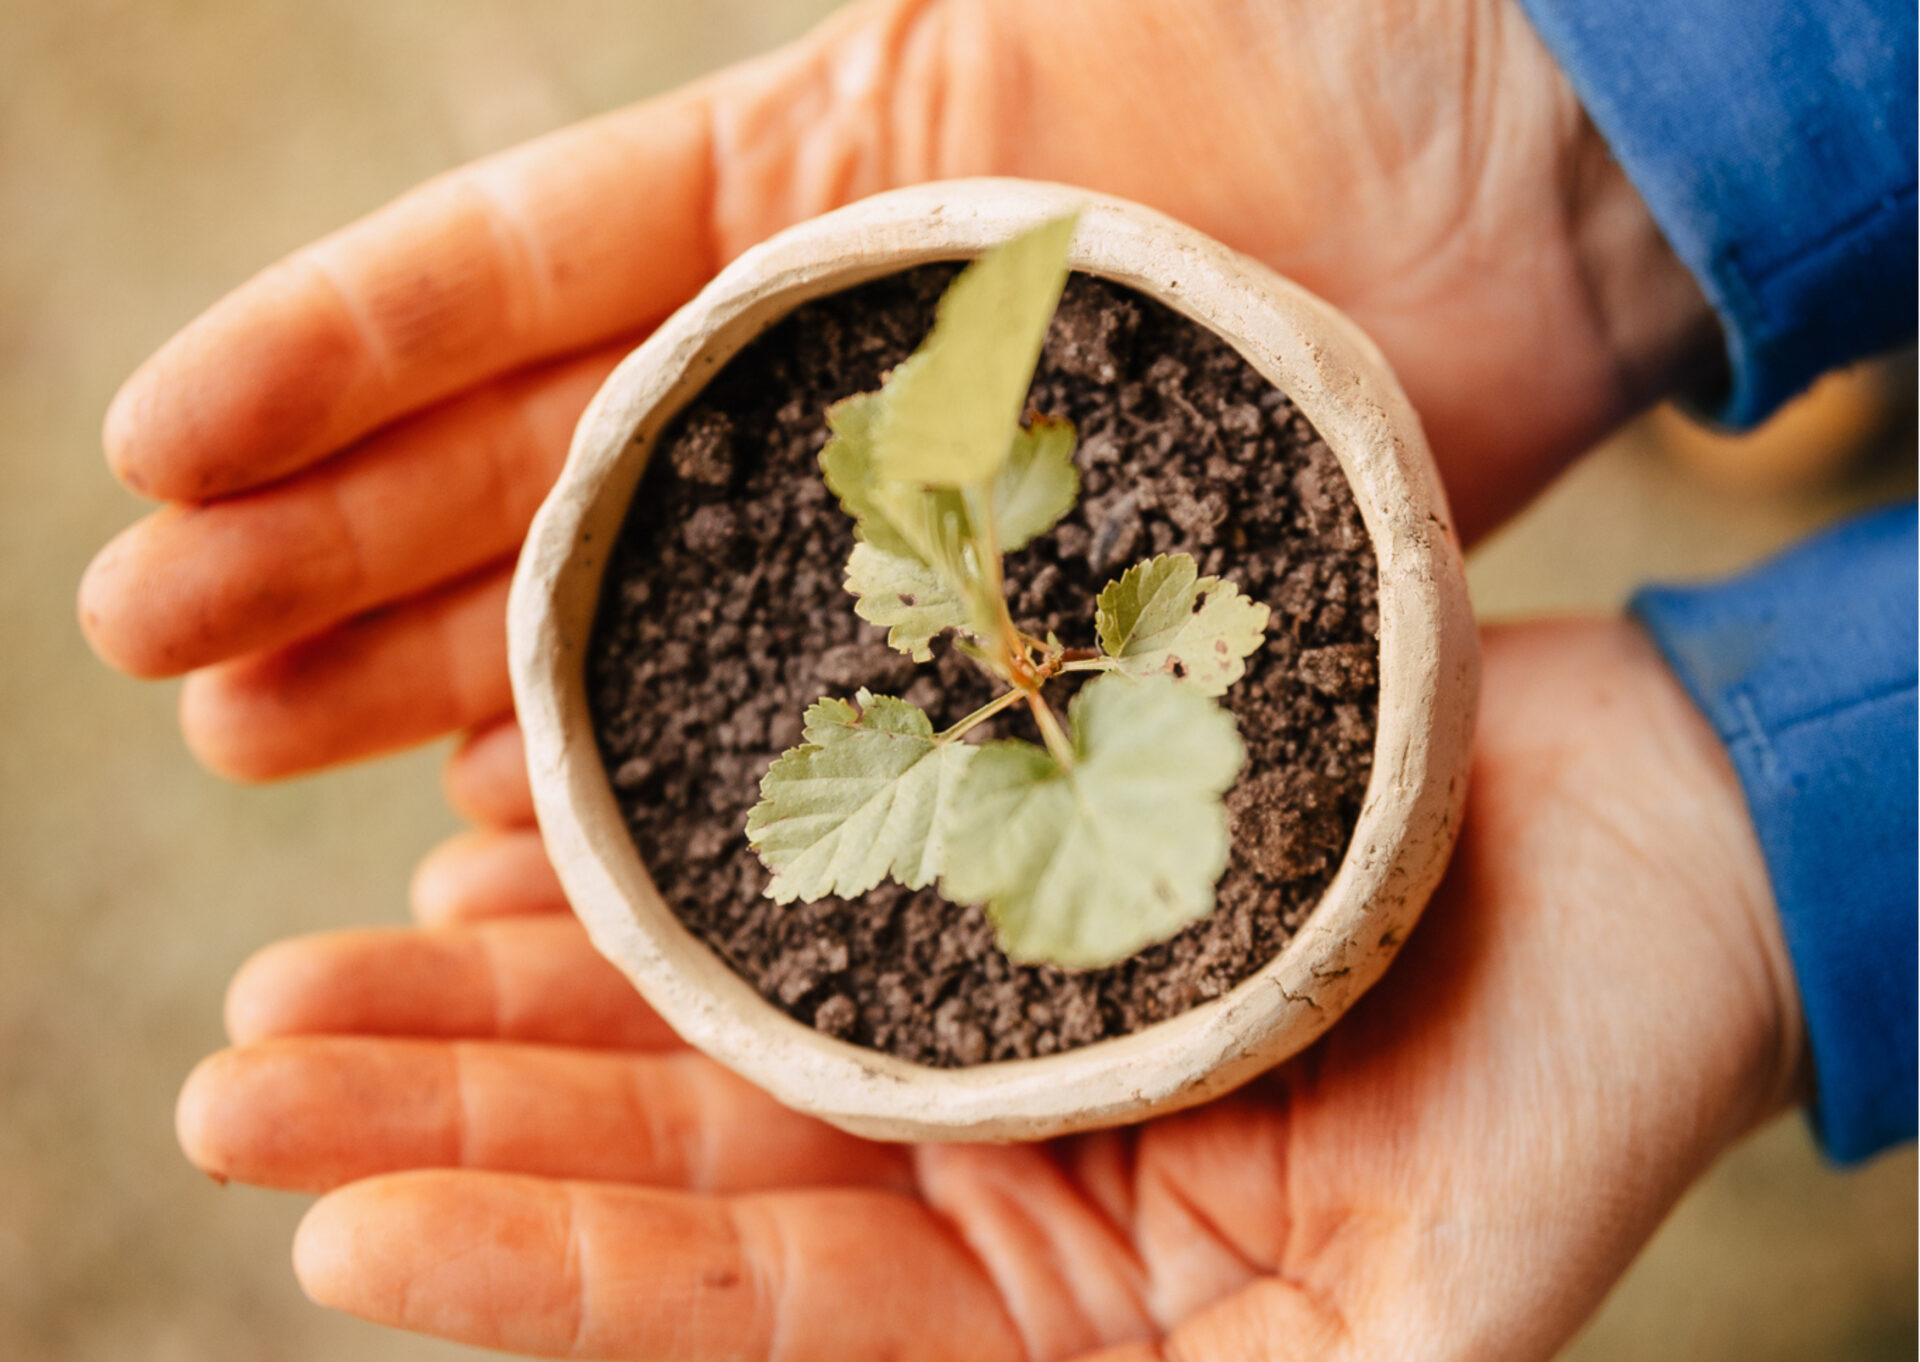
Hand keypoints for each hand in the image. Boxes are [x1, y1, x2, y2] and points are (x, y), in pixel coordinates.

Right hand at [80, 0, 1713, 780]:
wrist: (1537, 171)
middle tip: (163, 653)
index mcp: (797, 181)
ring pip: (639, 600)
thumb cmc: (1325, 19)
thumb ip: (873, 31)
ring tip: (267, 749)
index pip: (505, 273)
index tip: (150, 455)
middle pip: (533, 457)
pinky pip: (815, 708)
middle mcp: (831, 354)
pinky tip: (530, 834)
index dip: (321, 360)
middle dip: (332, 543)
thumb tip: (624, 7)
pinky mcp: (1027, 618)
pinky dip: (678, 768)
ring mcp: (918, 502)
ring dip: (447, 673)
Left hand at [176, 621, 1802, 1359]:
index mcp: (1058, 1331)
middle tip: (246, 1061)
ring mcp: (978, 1022)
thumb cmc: (1593, 1081)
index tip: (339, 1231)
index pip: (752, 1326)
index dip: (546, 1277)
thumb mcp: (1424, 1337)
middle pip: (678, 1164)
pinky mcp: (995, 875)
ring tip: (316, 953)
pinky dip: (639, 859)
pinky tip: (491, 832)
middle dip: (457, 1121)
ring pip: (692, 1010)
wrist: (1664, 835)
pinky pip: (782, 865)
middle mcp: (983, 1182)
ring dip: (503, 985)